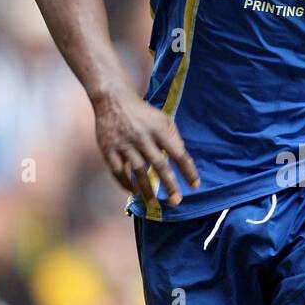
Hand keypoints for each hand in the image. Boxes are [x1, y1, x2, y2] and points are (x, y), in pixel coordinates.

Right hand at [93, 87, 198, 205]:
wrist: (113, 100)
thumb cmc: (143, 114)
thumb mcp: (163, 119)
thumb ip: (174, 138)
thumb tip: (184, 161)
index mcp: (159, 129)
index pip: (178, 153)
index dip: (188, 171)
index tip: (195, 186)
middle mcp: (142, 137)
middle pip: (159, 165)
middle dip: (169, 185)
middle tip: (177, 201)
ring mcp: (124, 144)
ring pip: (138, 171)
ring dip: (147, 190)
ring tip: (154, 204)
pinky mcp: (108, 149)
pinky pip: (118, 171)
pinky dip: (126, 183)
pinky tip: (133, 192)